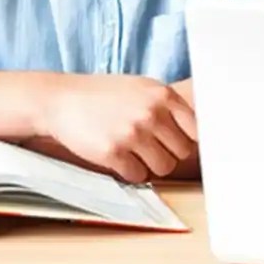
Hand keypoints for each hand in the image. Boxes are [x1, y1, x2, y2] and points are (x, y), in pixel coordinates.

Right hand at [35, 75, 197, 183]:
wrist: (59, 100)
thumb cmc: (105, 95)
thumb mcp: (142, 88)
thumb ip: (169, 105)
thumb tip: (203, 129)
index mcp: (163, 95)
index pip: (198, 129)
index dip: (190, 139)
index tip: (182, 144)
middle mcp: (151, 113)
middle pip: (183, 151)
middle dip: (169, 152)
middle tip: (151, 147)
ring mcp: (132, 133)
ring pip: (164, 167)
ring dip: (152, 165)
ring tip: (135, 152)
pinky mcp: (113, 152)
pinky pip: (138, 175)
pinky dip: (131, 171)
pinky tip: (119, 157)